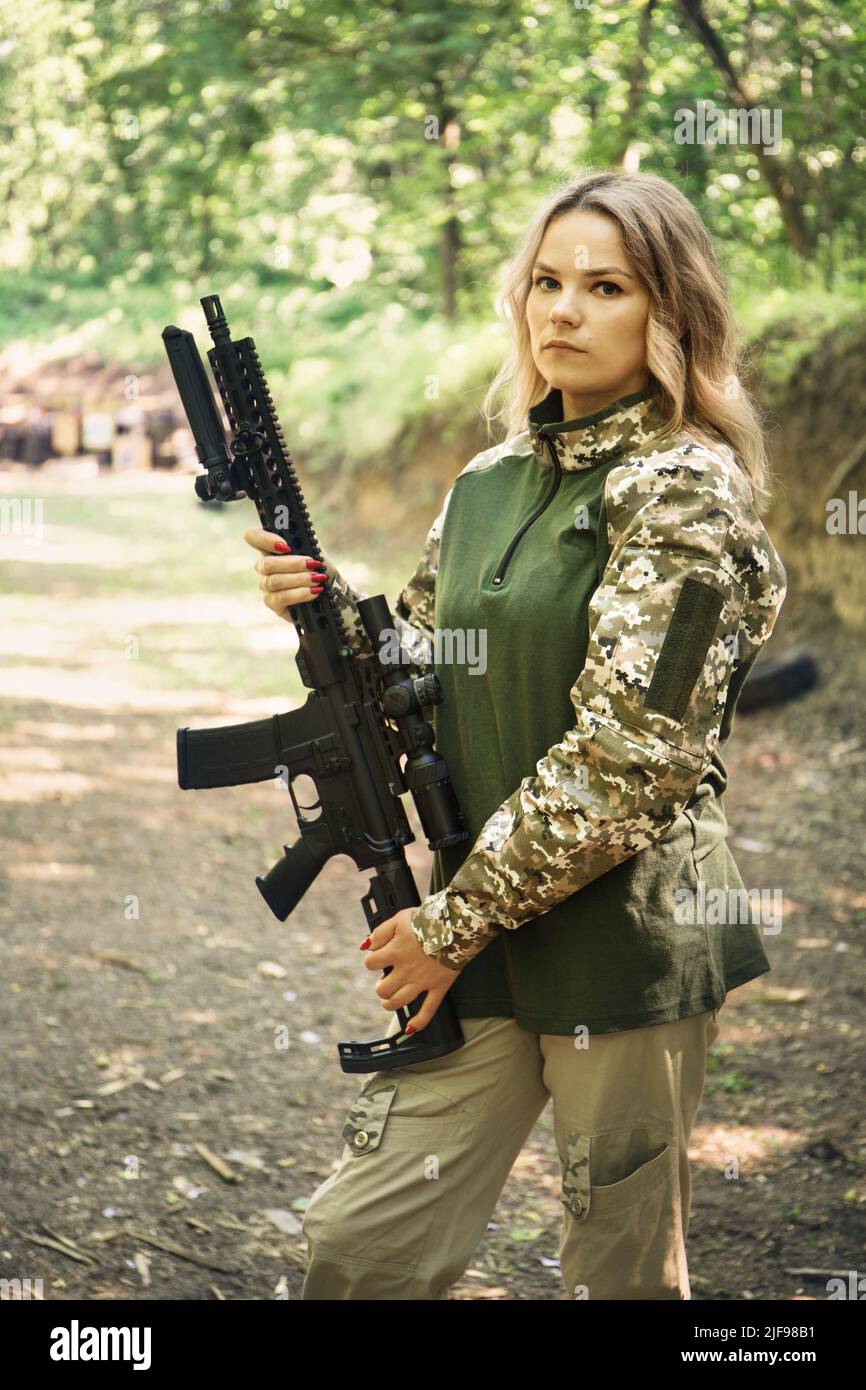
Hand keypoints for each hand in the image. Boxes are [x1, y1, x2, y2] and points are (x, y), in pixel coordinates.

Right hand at [243, 527, 333, 618]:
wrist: (331, 594)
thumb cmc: (320, 570)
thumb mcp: (316, 551)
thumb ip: (305, 540)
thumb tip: (302, 531)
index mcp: (272, 549)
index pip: (254, 537)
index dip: (264, 539)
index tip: (285, 546)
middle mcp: (264, 567)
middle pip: (266, 563)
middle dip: (293, 564)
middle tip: (313, 564)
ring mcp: (266, 586)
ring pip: (274, 581)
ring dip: (299, 579)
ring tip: (317, 579)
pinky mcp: (272, 603)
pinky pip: (281, 598)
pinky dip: (300, 593)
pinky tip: (314, 591)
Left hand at [362, 907, 459, 1032]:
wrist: (457, 925)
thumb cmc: (429, 919)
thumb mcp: (399, 918)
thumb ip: (380, 932)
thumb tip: (365, 946)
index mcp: (395, 952)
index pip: (371, 963)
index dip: (372, 960)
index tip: (379, 956)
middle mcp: (406, 970)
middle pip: (382, 989)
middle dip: (381, 985)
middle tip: (387, 978)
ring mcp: (423, 981)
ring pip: (399, 1002)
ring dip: (390, 1003)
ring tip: (390, 997)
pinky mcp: (439, 986)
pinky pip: (429, 1010)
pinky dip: (419, 1021)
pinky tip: (410, 1028)